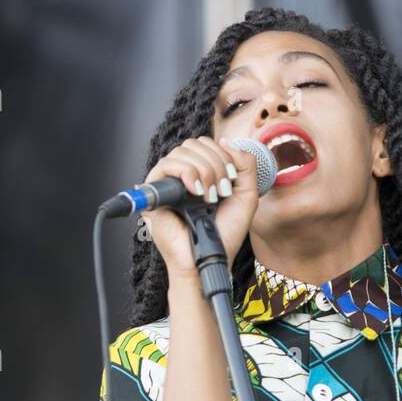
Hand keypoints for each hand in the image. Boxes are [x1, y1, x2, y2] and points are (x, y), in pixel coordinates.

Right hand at [143, 134, 262, 277]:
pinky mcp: (155, 192)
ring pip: (183, 151)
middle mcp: (183, 175)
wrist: (211, 258)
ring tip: (209, 197)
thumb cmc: (225, 234)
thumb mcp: (246, 195)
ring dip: (204, 171)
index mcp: (201, 174)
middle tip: (221, 192)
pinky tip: (196, 192)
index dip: (222, 156)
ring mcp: (168, 182)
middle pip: (195, 144)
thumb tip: (225, 141)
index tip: (231, 183)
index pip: (207, 144)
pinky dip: (187, 173)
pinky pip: (166, 164)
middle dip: (215, 164)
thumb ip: (245, 165)